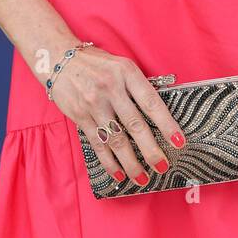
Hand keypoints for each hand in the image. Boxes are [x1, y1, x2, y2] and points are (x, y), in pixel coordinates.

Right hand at [46, 45, 185, 186]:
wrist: (58, 59)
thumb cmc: (97, 63)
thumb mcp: (121, 65)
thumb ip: (137, 86)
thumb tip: (158, 114)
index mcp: (127, 73)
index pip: (151, 102)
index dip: (166, 124)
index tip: (179, 141)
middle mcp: (111, 88)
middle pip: (135, 124)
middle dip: (150, 150)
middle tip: (162, 166)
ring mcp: (94, 104)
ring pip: (116, 139)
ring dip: (130, 162)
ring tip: (142, 178)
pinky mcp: (80, 116)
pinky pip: (97, 144)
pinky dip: (109, 161)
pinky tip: (119, 173)